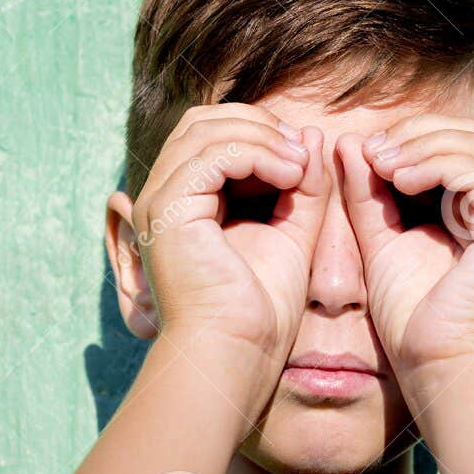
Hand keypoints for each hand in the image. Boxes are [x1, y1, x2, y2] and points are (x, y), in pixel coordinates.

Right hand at [132, 104, 328, 409]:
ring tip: (301, 164)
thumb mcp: (292, 232)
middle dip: (259, 124)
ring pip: (207, 130)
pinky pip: (212, 154)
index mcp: (185, 201)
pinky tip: (289, 175)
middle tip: (303, 150)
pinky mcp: (167, 210)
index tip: (306, 154)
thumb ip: (303, 186)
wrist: (239, 353)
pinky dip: (256, 153)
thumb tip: (314, 136)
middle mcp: (163, 196)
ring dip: (264, 138)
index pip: (212, 133)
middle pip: (203, 121)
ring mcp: (159, 201)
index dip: (261, 130)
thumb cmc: (260, 310)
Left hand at [337, 117, 473, 392]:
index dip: (412, 136)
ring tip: (382, 163)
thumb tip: (349, 143)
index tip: (366, 151)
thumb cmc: (414, 316)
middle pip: (470, 135)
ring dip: (422, 146)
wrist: (438, 365)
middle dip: (417, 133)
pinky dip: (437, 165)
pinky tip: (400, 179)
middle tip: (373, 149)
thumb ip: (368, 195)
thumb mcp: (382, 240)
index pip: (457, 142)